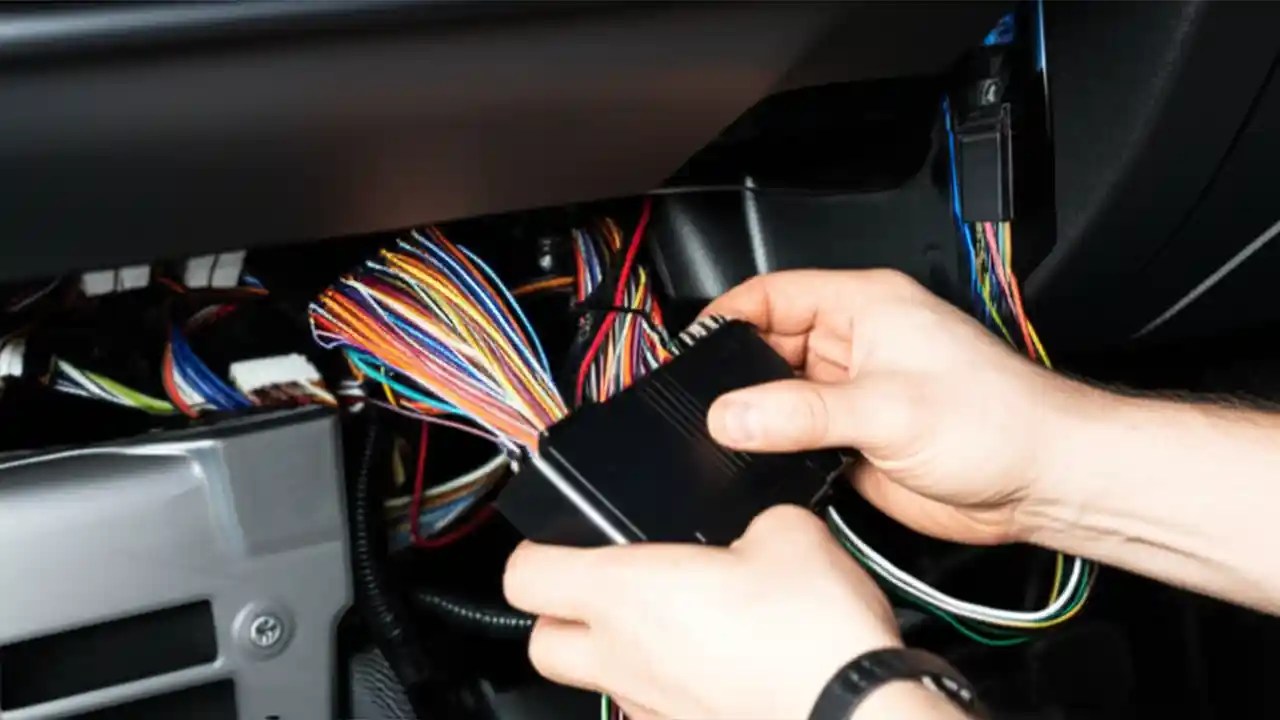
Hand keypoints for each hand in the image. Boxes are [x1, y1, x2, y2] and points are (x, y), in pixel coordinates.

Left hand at [503, 506, 900, 719]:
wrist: (861, 714)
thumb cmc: (814, 637)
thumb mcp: (788, 531)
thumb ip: (753, 516)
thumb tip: (758, 524)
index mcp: (623, 593)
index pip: (523, 574)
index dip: (537, 546)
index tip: (562, 534)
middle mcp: (623, 659)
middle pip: (540, 642)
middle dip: (559, 612)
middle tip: (600, 583)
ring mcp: (653, 710)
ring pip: (596, 682)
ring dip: (613, 651)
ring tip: (667, 621)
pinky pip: (651, 708)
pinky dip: (665, 683)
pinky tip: (715, 662)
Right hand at [703, 269, 1082, 544]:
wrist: (1045, 481)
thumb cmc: (1001, 419)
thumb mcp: (889, 408)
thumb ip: (802, 412)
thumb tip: (731, 414)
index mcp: (864, 306)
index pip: (771, 294)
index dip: (724, 316)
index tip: (688, 348)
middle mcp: (855, 345)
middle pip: (766, 348)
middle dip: (734, 376)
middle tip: (703, 406)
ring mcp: (853, 395)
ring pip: (777, 399)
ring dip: (756, 419)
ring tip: (730, 439)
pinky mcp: (855, 442)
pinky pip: (796, 441)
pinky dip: (776, 454)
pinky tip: (764, 467)